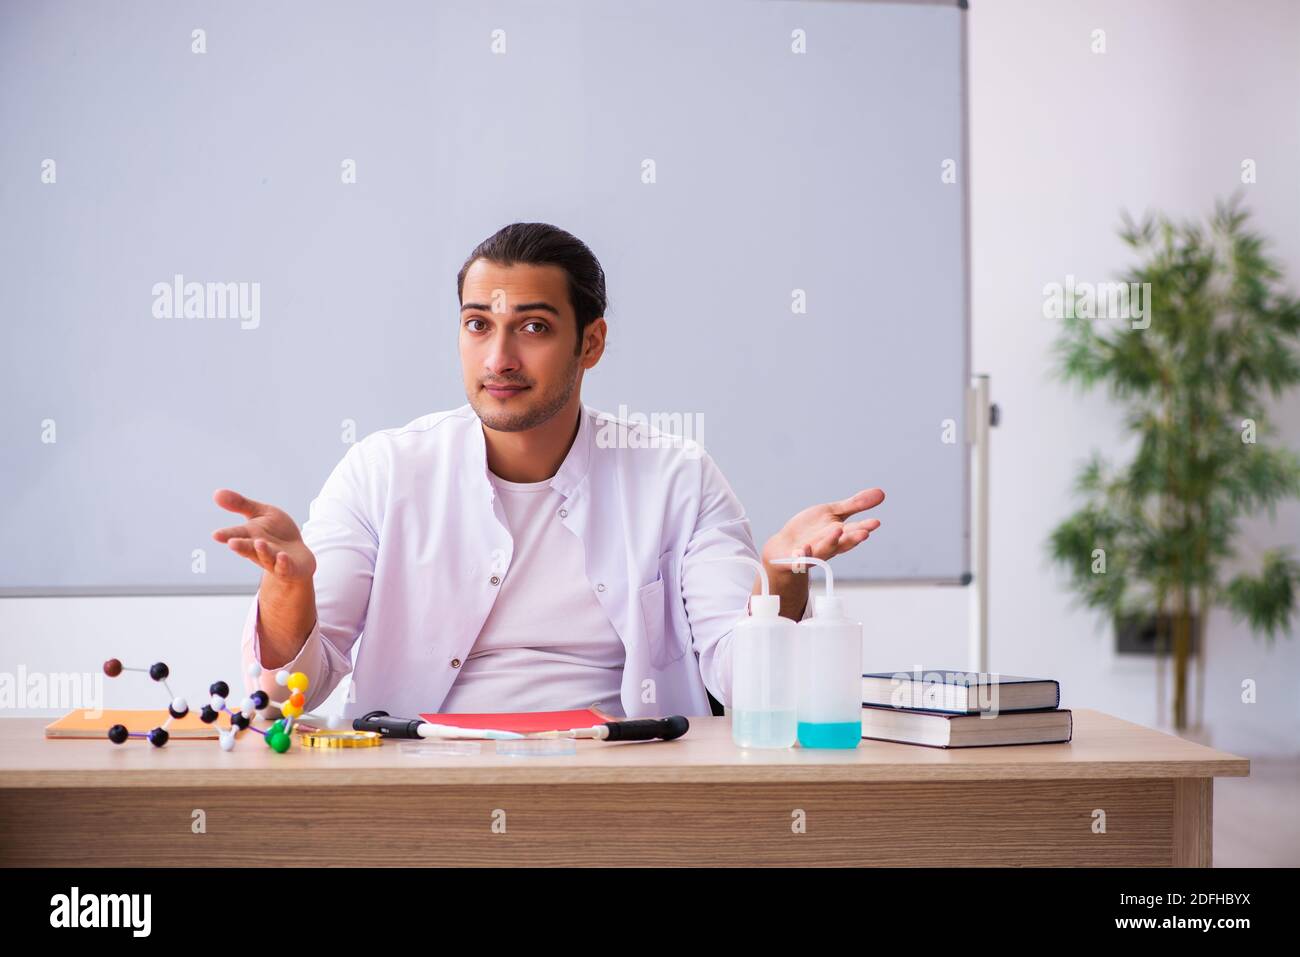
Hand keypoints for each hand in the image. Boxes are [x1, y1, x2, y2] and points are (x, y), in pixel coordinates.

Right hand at [212, 489, 315, 581]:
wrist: (298, 556)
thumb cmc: (276, 533)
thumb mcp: (261, 513)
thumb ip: (241, 504)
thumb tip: (216, 492)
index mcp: (250, 535)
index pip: (237, 534)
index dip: (227, 534)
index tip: (216, 534)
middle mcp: (259, 550)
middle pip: (248, 548)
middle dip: (241, 546)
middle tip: (232, 543)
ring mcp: (273, 560)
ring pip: (266, 557)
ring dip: (263, 551)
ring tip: (259, 543)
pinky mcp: (288, 568)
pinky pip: (285, 567)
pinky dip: (283, 563)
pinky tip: (282, 556)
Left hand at [762, 487, 884, 576]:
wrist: (785, 546)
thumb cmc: (811, 530)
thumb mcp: (832, 513)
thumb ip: (855, 505)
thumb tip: (882, 493)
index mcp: (839, 535)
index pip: (854, 531)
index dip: (864, 527)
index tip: (875, 522)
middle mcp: (829, 545)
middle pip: (842, 542)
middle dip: (853, 538)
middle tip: (864, 532)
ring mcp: (813, 553)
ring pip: (824, 550)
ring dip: (831, 542)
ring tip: (837, 531)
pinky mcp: (796, 558)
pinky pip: (800, 559)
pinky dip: (803, 555)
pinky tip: (804, 548)